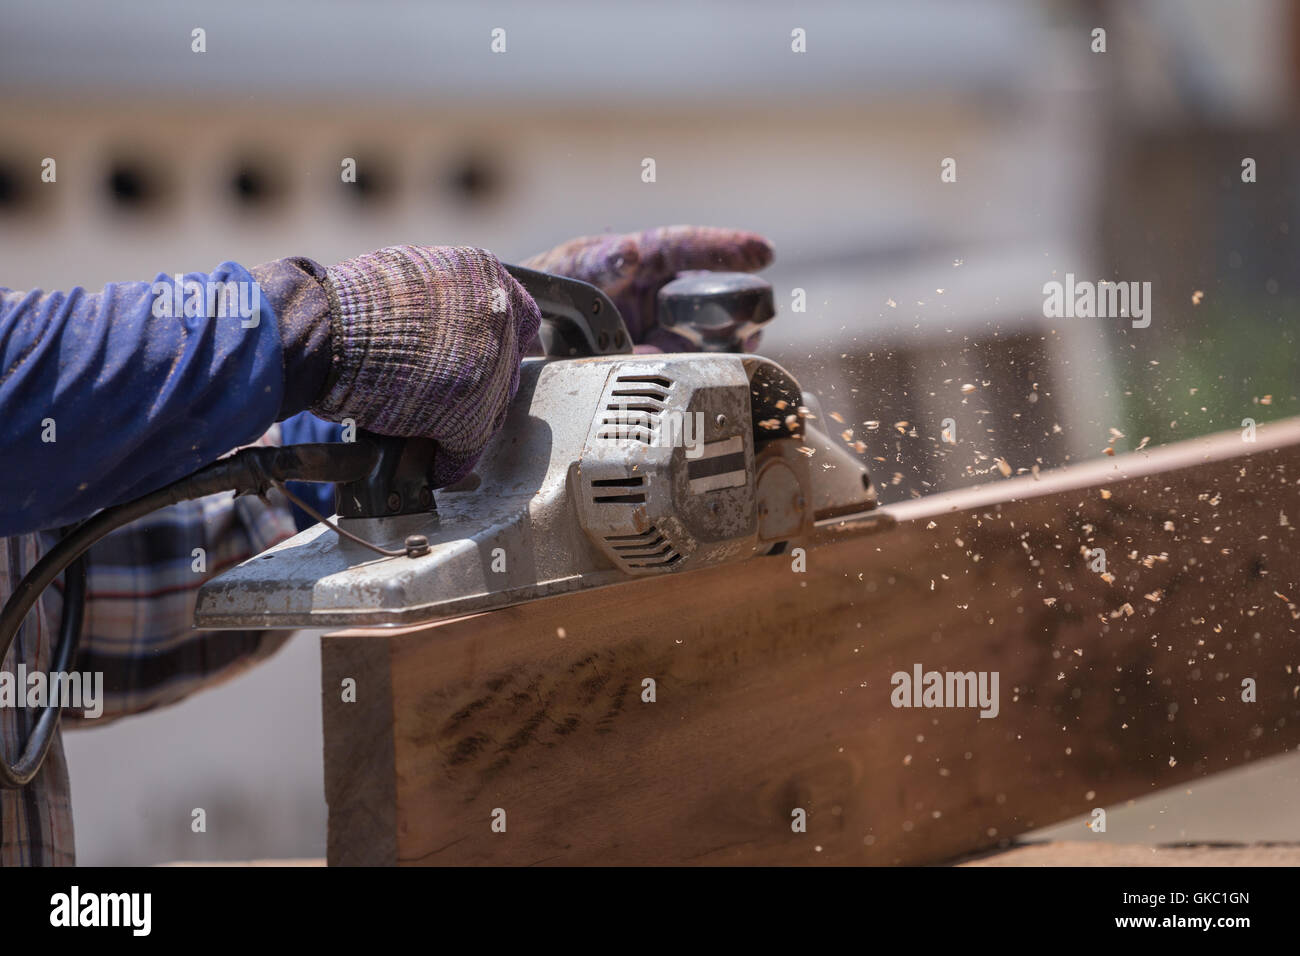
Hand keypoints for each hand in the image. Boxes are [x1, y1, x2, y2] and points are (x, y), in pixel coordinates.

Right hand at [313, 245, 539, 485]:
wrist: (322, 331)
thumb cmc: (350, 305)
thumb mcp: (411, 275)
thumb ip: (447, 296)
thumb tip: (449, 323)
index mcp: (485, 273)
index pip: (520, 318)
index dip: (505, 341)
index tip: (492, 355)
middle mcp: (498, 315)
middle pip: (509, 365)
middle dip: (483, 382)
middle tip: (451, 393)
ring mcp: (490, 364)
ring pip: (492, 407)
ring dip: (465, 420)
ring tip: (434, 427)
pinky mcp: (470, 414)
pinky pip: (466, 446)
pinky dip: (449, 459)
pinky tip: (433, 463)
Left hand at [522, 225, 773, 351]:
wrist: (526, 329)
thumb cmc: (554, 282)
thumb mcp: (573, 267)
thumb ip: (600, 261)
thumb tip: (631, 254)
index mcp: (649, 258)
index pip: (693, 247)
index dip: (730, 247)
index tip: (764, 251)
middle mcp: (662, 291)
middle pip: (712, 296)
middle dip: (737, 308)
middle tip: (756, 320)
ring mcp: (660, 327)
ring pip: (705, 334)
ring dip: (719, 344)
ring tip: (731, 350)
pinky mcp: (653, 360)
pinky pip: (678, 365)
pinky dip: (683, 370)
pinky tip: (682, 376)